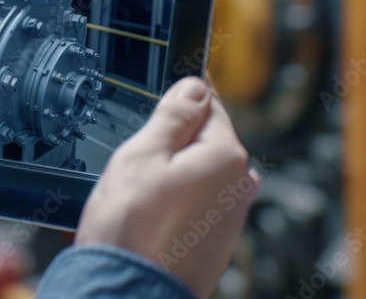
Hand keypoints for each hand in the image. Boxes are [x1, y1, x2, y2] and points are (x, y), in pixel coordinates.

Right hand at [75, 77, 257, 297]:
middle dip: (170, 143)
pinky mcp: (214, 246)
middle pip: (203, 142)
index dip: (179, 100)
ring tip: (135, 193)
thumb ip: (173, 116)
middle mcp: (237, 186)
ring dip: (170, 175)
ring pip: (197, 176)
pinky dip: (172, 205)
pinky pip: (194, 208)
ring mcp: (228, 220)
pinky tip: (145, 218)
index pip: (208, 104)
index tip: (156, 102)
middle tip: (133, 159)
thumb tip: (195, 86)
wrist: (127, 291)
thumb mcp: (142, 153)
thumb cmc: (130, 227)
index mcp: (225, 155)